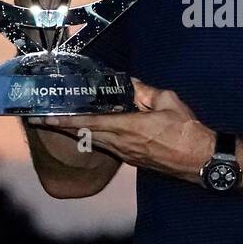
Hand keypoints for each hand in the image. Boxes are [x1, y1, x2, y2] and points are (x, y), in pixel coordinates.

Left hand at [33, 79, 214, 183]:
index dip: (65, 120)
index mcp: (129, 127)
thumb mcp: (168, 102)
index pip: (89, 122)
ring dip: (76, 133)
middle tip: (41, 119)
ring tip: (59, 124)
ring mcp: (127, 155)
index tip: (45, 117)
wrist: (202, 160)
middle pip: (84, 134)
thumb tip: (132, 83)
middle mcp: (122, 144)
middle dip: (62, 127)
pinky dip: (94, 138)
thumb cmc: (188, 131)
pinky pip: (107, 147)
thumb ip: (146, 91)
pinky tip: (90, 132)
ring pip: (94, 142)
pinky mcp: (134, 160)